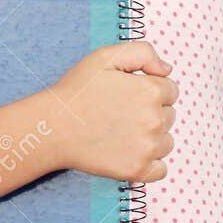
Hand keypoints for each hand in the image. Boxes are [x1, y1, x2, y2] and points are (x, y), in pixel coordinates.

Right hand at [43, 40, 178, 181]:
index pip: (171, 91)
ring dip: (152, 138)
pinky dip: (151, 164)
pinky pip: (161, 170)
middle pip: (170, 116)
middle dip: (151, 113)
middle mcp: (155, 120)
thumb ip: (143, 53)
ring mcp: (147, 148)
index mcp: (152, 91)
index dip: (150, 90)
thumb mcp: (106, 57)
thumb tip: (167, 70)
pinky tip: (132, 154)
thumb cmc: (77, 91)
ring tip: (123, 133)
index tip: (128, 95)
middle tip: (121, 113)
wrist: (52, 128)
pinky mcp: (137, 170)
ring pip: (166, 142)